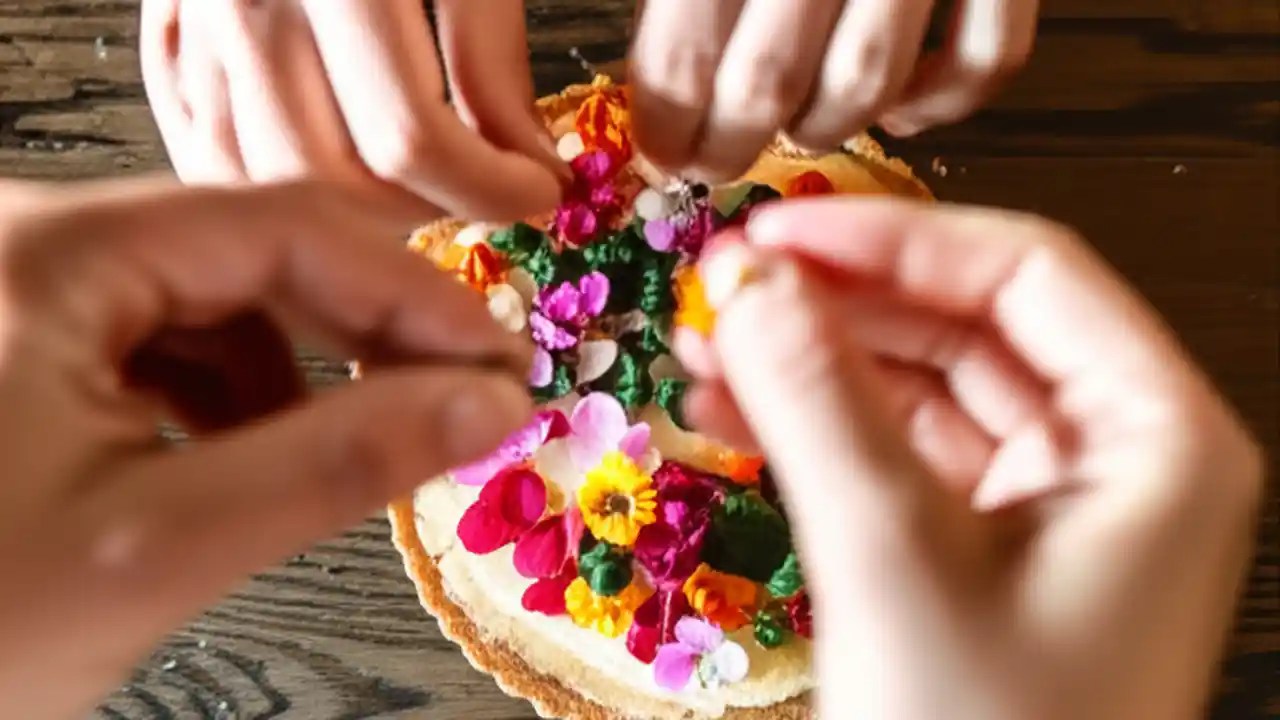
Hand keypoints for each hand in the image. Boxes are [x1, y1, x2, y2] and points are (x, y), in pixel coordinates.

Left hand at [0, 179, 532, 718]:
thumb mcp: (159, 547)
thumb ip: (336, 465)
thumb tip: (483, 407)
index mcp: (45, 255)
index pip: (285, 229)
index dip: (414, 296)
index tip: (498, 365)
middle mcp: (27, 243)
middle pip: (253, 251)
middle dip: (364, 331)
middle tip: (453, 400)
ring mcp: (20, 291)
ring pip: (213, 298)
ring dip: (297, 371)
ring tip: (333, 451)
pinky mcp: (20, 344)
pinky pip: (162, 339)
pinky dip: (230, 395)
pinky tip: (241, 457)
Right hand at [140, 0, 565, 220]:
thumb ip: (492, 53)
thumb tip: (524, 166)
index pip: (410, 137)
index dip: (488, 189)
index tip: (541, 193)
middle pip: (330, 176)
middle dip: (426, 209)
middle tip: (482, 193)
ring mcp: (195, 10)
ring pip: (261, 174)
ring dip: (353, 208)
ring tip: (421, 187)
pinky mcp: (168, 23)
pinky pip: (202, 143)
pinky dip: (273, 180)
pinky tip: (339, 175)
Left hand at [630, 0, 1037, 178]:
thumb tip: (653, 64)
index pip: (686, 54)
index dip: (667, 121)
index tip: (661, 148)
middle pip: (769, 83)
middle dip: (728, 143)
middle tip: (712, 160)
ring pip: (869, 82)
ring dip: (823, 127)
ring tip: (794, 126)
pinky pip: (988, 55)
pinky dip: (943, 98)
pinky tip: (900, 105)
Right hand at [682, 200, 1261, 718]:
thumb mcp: (896, 561)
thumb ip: (820, 406)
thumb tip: (749, 283)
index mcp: (1157, 441)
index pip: (1026, 277)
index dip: (895, 239)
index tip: (780, 231)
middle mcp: (1116, 462)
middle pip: (968, 328)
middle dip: (841, 303)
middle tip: (729, 284)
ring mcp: (1050, 511)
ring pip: (923, 393)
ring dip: (815, 364)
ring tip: (710, 346)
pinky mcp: (984, 555)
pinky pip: (899, 458)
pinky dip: (819, 430)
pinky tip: (735, 410)